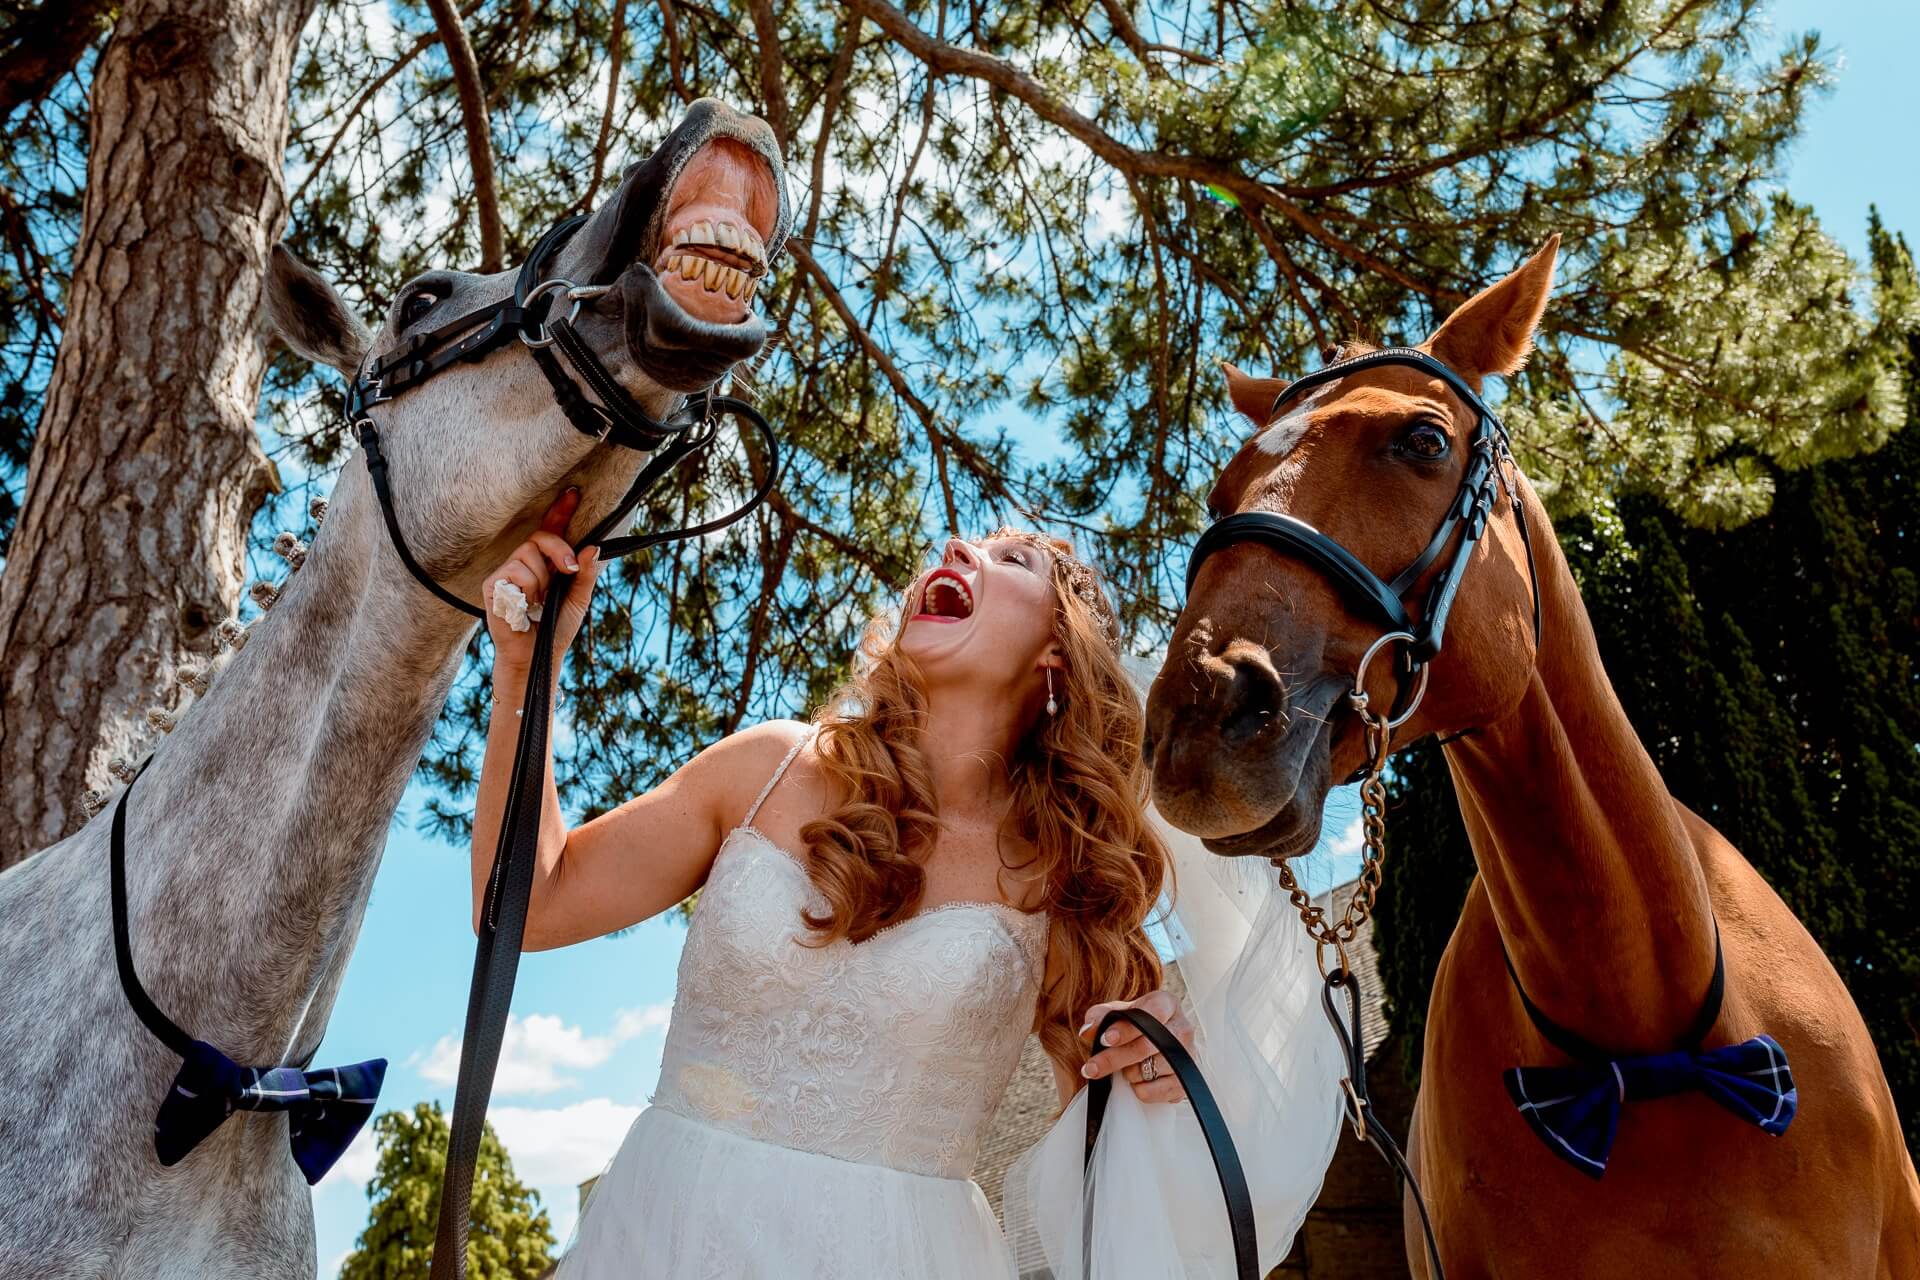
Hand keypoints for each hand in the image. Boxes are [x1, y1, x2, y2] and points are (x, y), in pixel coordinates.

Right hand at [480, 488, 606, 672]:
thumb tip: (593, 547)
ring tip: (539, 602)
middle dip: (559, 549)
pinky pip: (516, 571)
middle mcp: (524, 563)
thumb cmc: (556, 629)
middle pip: (540, 536)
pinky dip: (528, 589)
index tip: (574, 494)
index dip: (560, 511)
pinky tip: (526, 606)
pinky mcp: (493, 584)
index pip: (551, 531)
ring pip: (528, 554)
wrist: (539, 657)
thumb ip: (585, 573)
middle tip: (568, 569)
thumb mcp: (578, 599)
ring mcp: (506, 572)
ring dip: (542, 580)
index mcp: (545, 564)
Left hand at [1076, 988, 1194, 1104]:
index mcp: (1167, 1004)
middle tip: (1091, 1068)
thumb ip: (1099, 1016)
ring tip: (1124, 1068)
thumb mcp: (1117, 1013)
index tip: (1105, 1039)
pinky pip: (1154, 1092)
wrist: (1156, 1044)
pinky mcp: (1184, 1083)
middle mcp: (1183, 1028)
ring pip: (1149, 1071)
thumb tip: (1087, 1031)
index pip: (1150, 1014)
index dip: (1127, 1028)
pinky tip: (1136, 1080)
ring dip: (1128, 1073)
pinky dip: (1138, 1089)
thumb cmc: (1135, 1025)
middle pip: (1147, 1047)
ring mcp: (1187, 1057)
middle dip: (1114, 1059)